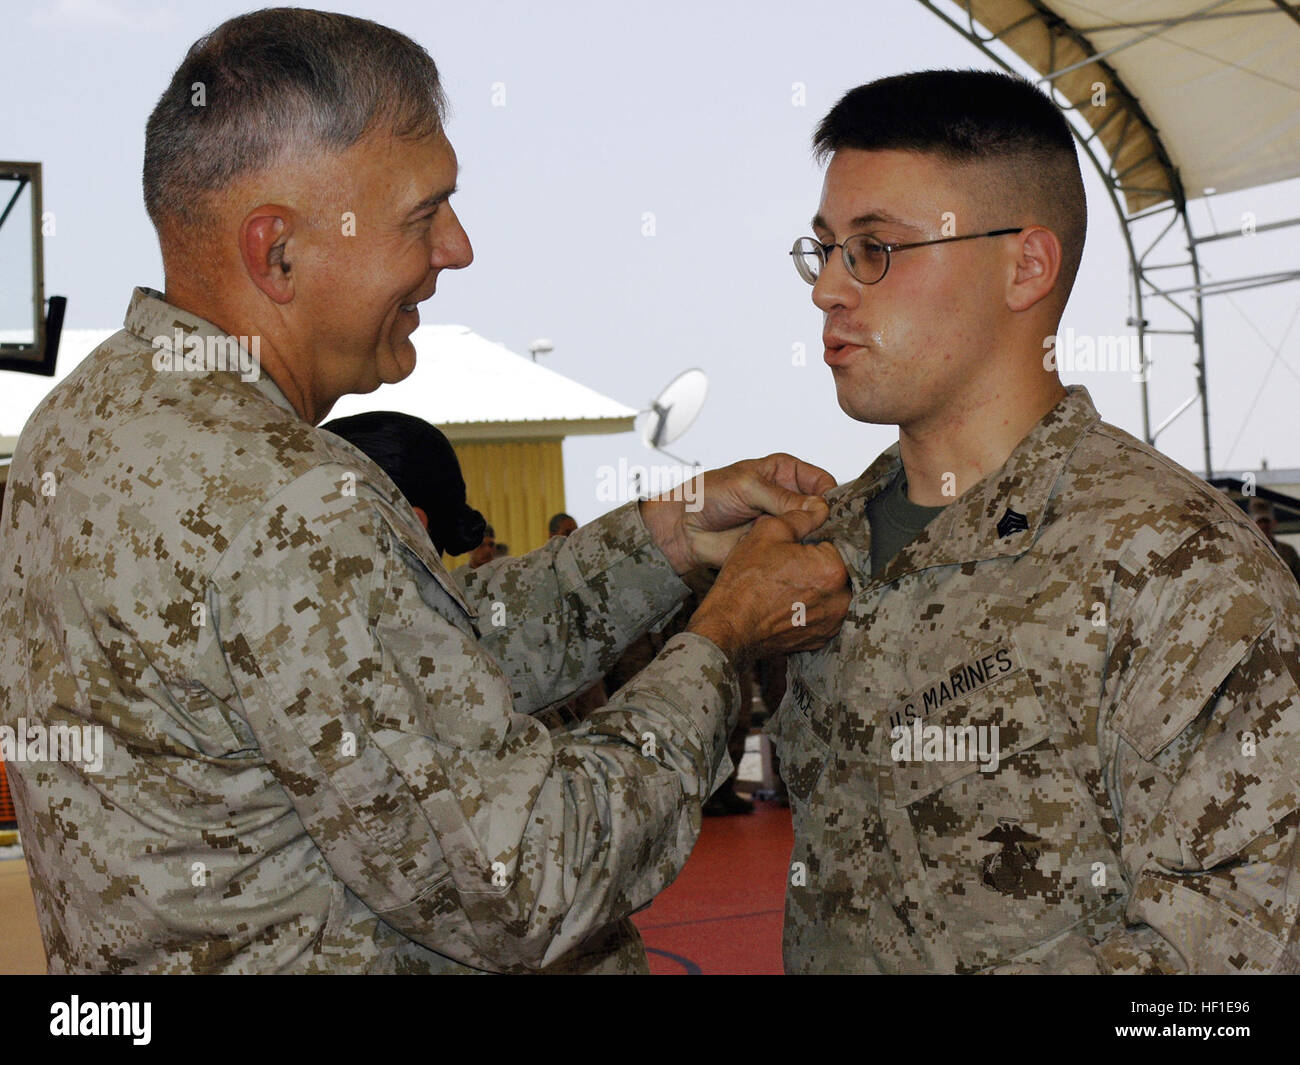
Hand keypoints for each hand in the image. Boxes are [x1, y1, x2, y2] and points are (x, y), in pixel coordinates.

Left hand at [640, 453, 836, 573]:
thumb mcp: (746, 487)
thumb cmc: (707, 497)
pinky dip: (802, 556)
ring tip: (812, 548)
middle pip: (823, 509)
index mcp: (785, 471)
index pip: (823, 481)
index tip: (831, 512)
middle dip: (827, 521)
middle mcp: (790, 496)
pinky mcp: (778, 546)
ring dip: (816, 540)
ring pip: (814, 532)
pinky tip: (802, 560)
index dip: (830, 496)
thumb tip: (819, 507)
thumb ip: (782, 497)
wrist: (683, 528)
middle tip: (826, 534)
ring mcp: (785, 522)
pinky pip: (798, 552)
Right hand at [686, 504, 849, 662]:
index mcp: (833, 568)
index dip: (818, 540)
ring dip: (817, 586)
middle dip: (819, 564)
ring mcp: (832, 622)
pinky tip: (788, 603)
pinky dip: (810, 607)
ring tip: (788, 585)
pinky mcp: (821, 637)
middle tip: (791, 566)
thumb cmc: (745, 583)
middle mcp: (840, 598)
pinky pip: (823, 615)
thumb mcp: (768, 533)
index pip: (838, 542)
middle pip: (838, 569)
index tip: (801, 545)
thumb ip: (800, 516)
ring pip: (832, 593)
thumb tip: (819, 509)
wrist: (729, 627)